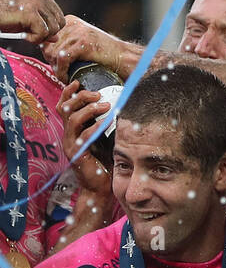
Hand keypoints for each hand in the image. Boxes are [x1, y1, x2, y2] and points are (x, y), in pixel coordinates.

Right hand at [0, 0, 64, 42]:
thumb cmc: (0, 12)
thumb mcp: (23, 18)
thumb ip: (41, 25)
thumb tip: (55, 38)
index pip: (58, 15)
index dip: (49, 28)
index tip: (34, 31)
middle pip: (60, 23)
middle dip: (47, 33)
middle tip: (31, 35)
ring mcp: (36, 3)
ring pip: (53, 29)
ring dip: (40, 37)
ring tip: (25, 34)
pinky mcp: (30, 13)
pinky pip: (43, 33)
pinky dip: (34, 39)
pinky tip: (23, 36)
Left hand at [42, 16, 126, 81]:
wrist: (122, 57)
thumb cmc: (101, 54)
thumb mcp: (79, 42)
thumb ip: (63, 42)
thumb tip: (42, 48)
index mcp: (69, 21)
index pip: (46, 38)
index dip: (49, 54)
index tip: (58, 65)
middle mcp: (72, 24)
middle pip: (48, 46)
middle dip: (52, 62)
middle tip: (61, 73)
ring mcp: (78, 32)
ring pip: (53, 54)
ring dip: (57, 70)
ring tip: (65, 77)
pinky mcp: (83, 43)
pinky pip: (62, 59)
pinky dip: (62, 72)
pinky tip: (67, 78)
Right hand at [57, 80, 112, 195]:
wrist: (100, 185)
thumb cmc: (105, 159)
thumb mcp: (105, 136)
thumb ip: (105, 121)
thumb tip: (118, 102)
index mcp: (72, 129)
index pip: (63, 106)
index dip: (68, 92)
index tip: (78, 82)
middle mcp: (68, 134)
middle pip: (65, 108)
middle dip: (80, 97)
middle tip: (97, 94)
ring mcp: (70, 144)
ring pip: (73, 119)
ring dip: (89, 109)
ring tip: (105, 105)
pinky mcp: (77, 154)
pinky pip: (83, 136)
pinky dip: (95, 126)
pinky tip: (107, 122)